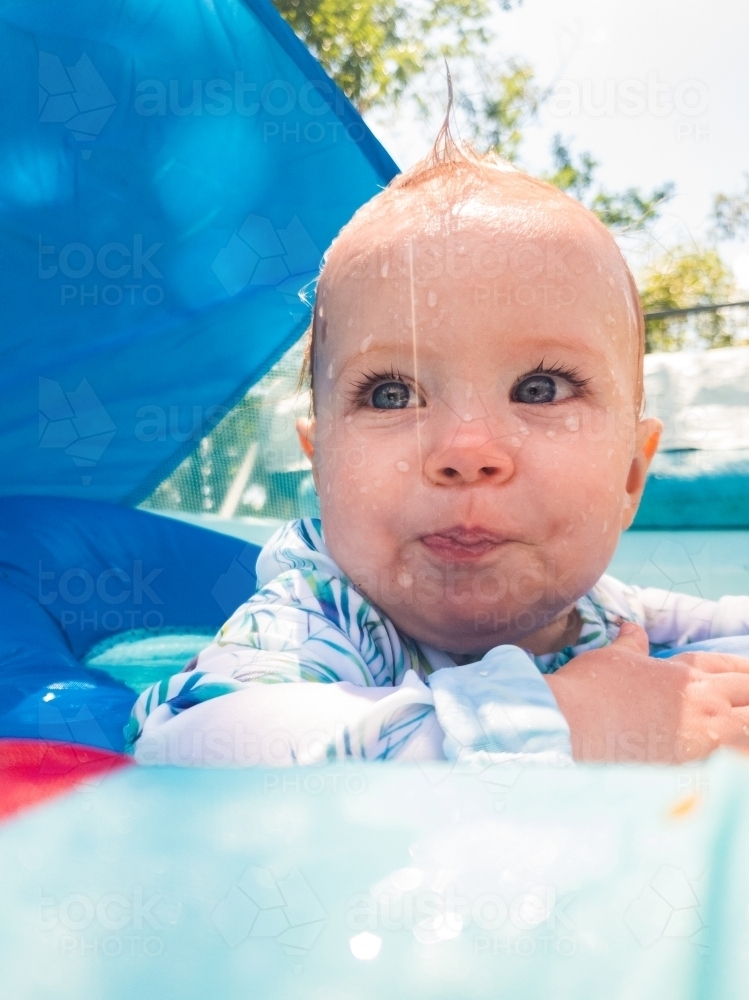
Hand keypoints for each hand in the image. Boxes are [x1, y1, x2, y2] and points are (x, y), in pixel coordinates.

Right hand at [545, 622, 748, 762]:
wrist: (573, 726)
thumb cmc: (590, 689)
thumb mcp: (614, 658)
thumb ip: (631, 644)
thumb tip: (632, 629)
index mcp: (684, 673)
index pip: (727, 666)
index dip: (743, 669)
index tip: (748, 673)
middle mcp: (702, 701)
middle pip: (748, 693)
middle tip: (746, 697)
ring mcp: (704, 736)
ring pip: (748, 728)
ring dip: (744, 725)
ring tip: (740, 729)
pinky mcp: (697, 768)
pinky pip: (736, 758)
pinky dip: (737, 755)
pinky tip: (734, 757)